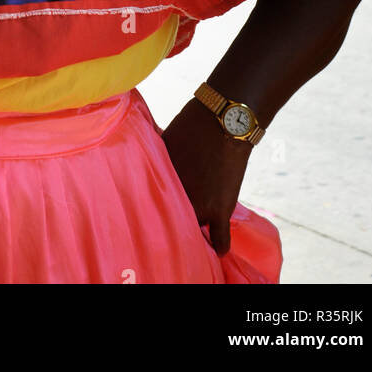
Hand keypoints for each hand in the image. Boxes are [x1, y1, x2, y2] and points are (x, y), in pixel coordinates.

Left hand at [161, 98, 251, 254]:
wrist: (224, 121)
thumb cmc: (190, 126)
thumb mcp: (165, 142)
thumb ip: (158, 162)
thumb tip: (148, 166)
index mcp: (161, 182)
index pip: (151, 206)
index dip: (151, 211)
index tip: (149, 217)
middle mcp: (178, 198)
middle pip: (171, 221)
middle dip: (170, 223)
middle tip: (169, 227)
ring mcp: (201, 207)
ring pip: (193, 231)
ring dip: (194, 232)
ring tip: (190, 238)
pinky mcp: (221, 210)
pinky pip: (220, 238)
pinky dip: (219, 245)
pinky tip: (217, 251)